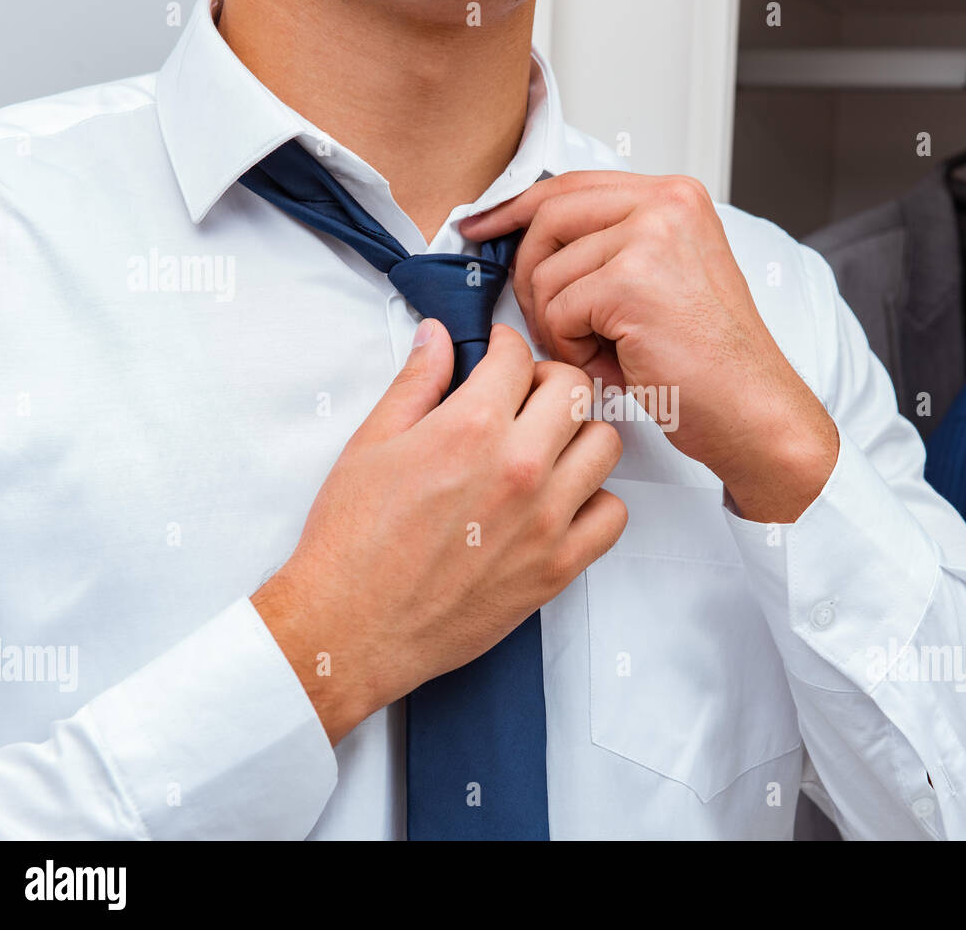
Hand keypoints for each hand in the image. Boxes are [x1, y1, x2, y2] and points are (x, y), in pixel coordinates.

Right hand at [252, 321, 626, 743]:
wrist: (352, 627)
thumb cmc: (352, 542)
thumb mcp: (371, 443)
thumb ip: (415, 383)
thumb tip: (438, 338)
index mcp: (470, 427)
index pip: (519, 356)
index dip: (507, 345)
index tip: (501, 354)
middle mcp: (518, 467)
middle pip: (575, 390)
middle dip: (549, 381)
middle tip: (525, 396)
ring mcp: (545, 519)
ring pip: (605, 445)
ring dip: (580, 436)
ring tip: (548, 448)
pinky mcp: (557, 567)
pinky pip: (613, 515)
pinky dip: (595, 502)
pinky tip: (561, 501)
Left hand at [461, 172, 837, 522]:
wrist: (753, 412)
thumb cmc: (708, 364)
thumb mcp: (661, 281)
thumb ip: (609, 247)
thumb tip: (527, 240)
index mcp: (675, 197)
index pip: (572, 184)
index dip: (517, 208)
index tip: (482, 228)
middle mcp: (667, 203)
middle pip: (549, 217)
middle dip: (530, 276)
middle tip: (550, 324)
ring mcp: (651, 238)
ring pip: (547, 272)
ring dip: (559, 325)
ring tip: (602, 351)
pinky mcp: (632, 283)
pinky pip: (558, 311)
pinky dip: (571, 349)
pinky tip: (610, 364)